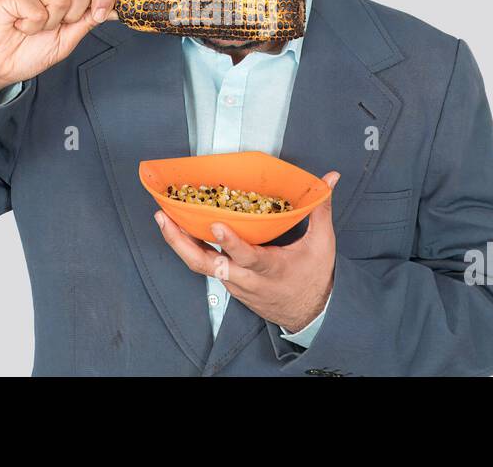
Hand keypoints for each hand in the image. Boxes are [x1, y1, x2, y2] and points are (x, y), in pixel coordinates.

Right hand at [0, 0, 115, 101]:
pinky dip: (30, 25)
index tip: (101, 15)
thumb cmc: (28, 52)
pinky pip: (37, 9)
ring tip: (31, 28)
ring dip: (48, 24)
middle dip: (74, 14)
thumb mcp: (67, 40)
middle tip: (54, 27)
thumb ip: (87, 21)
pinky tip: (18, 25)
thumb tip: (113, 10)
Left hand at [154, 171, 340, 331]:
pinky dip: (190, 248)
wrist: (308, 314)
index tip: (216, 225)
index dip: (230, 243)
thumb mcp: (322, 244)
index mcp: (270, 269)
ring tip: (163, 218)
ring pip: (200, 266)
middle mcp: (246, 279)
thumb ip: (321, 208)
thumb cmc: (314, 279)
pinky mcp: (229, 284)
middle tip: (164, 218)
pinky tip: (180, 230)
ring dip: (179, 243)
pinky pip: (205, 266)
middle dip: (181, 242)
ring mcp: (234, 284)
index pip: (247, 257)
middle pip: (206, 265)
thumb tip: (329, 179)